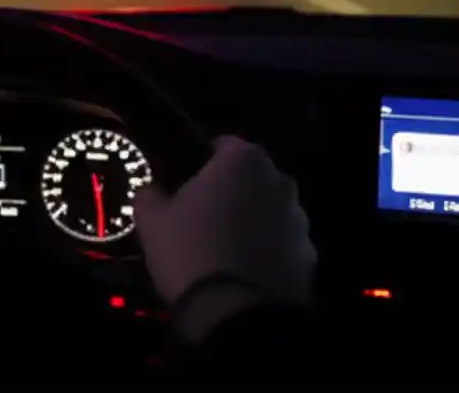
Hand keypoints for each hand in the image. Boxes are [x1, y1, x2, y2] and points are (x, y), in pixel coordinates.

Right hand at [133, 135, 315, 340]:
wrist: (235, 314)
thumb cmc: (190, 251)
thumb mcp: (151, 219)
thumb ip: (149, 194)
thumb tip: (152, 190)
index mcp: (243, 161)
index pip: (222, 145)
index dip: (201, 162)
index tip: (185, 184)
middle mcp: (279, 181)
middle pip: (251, 177)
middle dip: (232, 190)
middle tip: (203, 215)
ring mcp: (299, 219)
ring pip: (270, 210)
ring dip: (253, 220)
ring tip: (225, 248)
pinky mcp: (309, 255)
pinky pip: (282, 243)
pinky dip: (268, 250)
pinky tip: (245, 271)